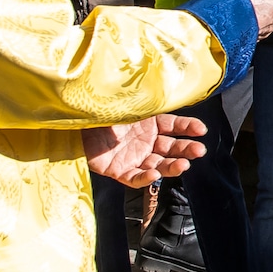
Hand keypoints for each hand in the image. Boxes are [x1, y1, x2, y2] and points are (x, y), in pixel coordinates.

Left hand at [83, 114, 205, 187]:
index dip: (188, 128)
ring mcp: (132, 157)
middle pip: (170, 148)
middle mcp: (143, 140)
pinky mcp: (118, 171)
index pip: (173, 126)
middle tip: (198, 151)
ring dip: (172, 166)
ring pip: (158, 164)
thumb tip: (170, 92)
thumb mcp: (126, 103)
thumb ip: (147, 103)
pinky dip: (146, 178)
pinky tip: (155, 173)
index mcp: (147, 122)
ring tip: (184, 165)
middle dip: (186, 149)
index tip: (201, 130)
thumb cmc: (99, 109)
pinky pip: (135, 178)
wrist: (71, 123)